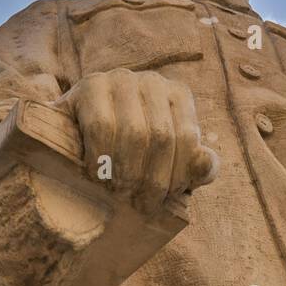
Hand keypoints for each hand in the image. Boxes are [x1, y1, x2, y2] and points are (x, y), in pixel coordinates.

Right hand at [57, 69, 217, 214]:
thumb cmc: (133, 158)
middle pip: (161, 137)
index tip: (161, 202)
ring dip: (125, 172)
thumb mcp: (169, 165)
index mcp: (179, 95)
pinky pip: (101, 126)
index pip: (187, 138)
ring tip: (118, 194)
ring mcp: (121, 79)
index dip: (176, 176)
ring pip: (133, 133)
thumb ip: (196, 168)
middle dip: (150, 180)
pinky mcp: (91, 86)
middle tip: (139, 205)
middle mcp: (153, 81)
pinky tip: (97, 175)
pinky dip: (101, 158)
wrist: (80, 139)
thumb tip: (206, 163)